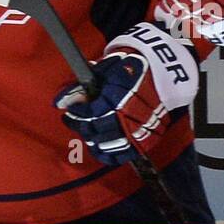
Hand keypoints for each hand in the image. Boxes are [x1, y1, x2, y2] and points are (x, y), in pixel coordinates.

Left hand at [55, 23, 198, 165]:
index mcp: (120, 97)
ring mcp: (138, 130)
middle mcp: (129, 116)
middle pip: (96, 130)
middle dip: (81, 126)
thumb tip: (61, 102)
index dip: (76, 113)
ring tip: (86, 131)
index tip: (70, 110)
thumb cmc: (130, 68)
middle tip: (74, 121)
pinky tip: (98, 147)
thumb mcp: (106, 69)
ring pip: (107, 145)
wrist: (162, 73)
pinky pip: (122, 155)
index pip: (89, 113)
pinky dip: (108, 154)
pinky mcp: (145, 139)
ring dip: (92, 140)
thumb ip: (83, 86)